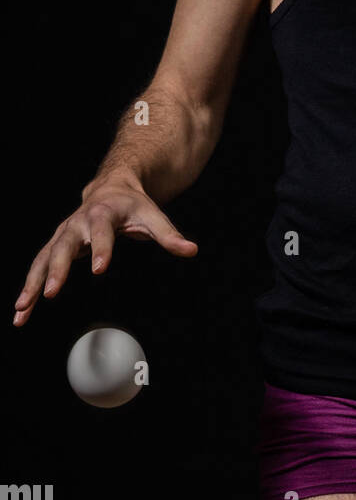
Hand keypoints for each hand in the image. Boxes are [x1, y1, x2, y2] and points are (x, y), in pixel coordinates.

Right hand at [13, 176, 197, 324]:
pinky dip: (28, 287)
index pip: (102, 232)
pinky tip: (20, 311)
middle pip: (64, 246)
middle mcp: (78, 224)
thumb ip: (169, 235)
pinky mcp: (55, 245)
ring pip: (43, 258)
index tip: (100, 269)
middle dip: (57, 269)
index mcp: (102, 214)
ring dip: (32, 283)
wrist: (110, 188)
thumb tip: (191, 250)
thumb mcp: (153, 215)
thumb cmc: (133, 205)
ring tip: (22, 309)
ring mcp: (63, 234)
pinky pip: (38, 266)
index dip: (101, 249)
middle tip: (52, 292)